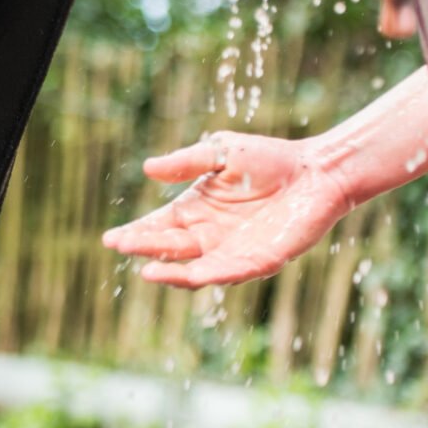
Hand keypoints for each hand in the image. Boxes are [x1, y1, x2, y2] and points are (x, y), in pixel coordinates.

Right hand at [101, 131, 352, 288]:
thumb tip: (147, 169)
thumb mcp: (221, 152)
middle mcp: (210, 235)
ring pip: (196, 269)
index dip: (136, 233)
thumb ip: (186, 162)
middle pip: (171, 247)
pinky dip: (213, 276)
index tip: (111, 239)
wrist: (316, 172)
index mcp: (196, 209)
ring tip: (148, 272)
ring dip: (172, 273)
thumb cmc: (268, 159)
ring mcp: (234, 251)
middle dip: (146, 248)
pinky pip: (233, 273)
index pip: (158, 226)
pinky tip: (195, 275)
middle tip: (122, 245)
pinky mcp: (261, 260)